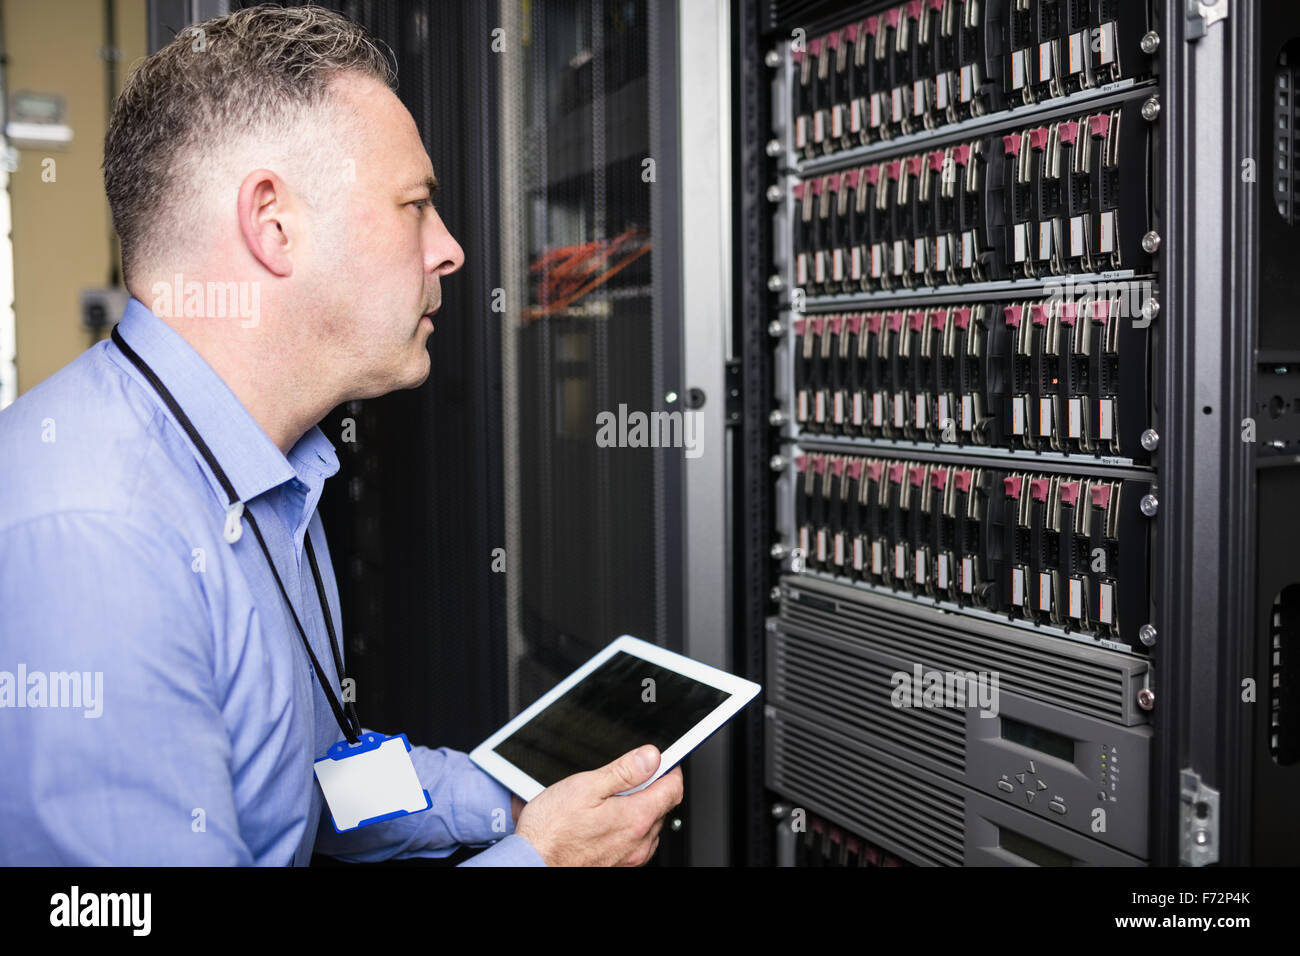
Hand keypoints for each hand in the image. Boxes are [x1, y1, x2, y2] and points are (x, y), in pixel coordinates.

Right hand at [513, 745, 683, 865]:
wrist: (534, 862)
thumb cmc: (553, 830)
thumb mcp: (586, 786)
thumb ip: (624, 771)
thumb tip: (651, 757)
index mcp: (636, 817)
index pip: (673, 789)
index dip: (669, 769)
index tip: (660, 760)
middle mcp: (638, 841)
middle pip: (662, 806)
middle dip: (650, 788)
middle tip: (626, 778)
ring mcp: (630, 857)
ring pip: (650, 825)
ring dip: (639, 809)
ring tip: (610, 801)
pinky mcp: (618, 865)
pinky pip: (636, 842)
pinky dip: (629, 828)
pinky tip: (605, 821)